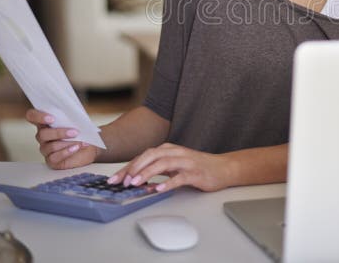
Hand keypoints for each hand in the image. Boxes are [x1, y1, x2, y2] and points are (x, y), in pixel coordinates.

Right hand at [25, 108, 98, 169]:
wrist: (89, 149)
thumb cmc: (81, 132)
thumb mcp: (77, 121)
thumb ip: (71, 115)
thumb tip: (73, 113)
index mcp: (45, 122)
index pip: (32, 116)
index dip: (37, 116)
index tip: (52, 118)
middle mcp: (43, 135)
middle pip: (42, 134)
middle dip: (59, 133)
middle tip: (75, 132)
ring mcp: (45, 149)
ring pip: (51, 146)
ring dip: (68, 143)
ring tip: (80, 141)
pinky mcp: (51, 160)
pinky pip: (54, 157)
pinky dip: (67, 152)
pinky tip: (76, 148)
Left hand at [107, 143, 231, 192]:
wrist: (223, 168)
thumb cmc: (198, 167)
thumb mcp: (174, 165)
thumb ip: (157, 169)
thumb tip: (136, 179)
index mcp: (169, 150)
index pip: (144, 156)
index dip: (128, 167)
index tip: (115, 179)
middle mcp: (176, 152)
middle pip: (151, 155)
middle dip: (134, 168)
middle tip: (122, 181)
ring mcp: (186, 161)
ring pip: (163, 164)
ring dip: (147, 173)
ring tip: (135, 183)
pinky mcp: (196, 172)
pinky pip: (180, 177)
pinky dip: (168, 183)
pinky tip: (159, 189)